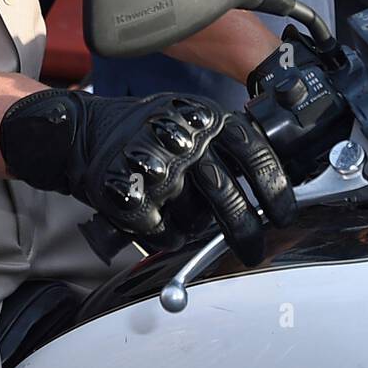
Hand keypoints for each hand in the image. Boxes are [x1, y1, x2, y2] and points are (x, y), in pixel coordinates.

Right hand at [0, 89, 295, 266]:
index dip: (274, 188)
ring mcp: (153, 165)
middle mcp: (182, 138)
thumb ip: (226, 146)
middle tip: (253, 250)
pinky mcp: (127, 192)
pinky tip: (156, 218)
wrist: (83, 132)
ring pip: (193, 218)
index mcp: (204, 117)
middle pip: (226, 193)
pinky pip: (162, 231)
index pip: (253, 153)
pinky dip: (164, 235)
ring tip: (181, 215)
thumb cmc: (146, 133)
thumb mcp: (189, 119)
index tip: (284, 215)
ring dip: (194, 227)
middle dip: (244, 230)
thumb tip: (269, 194)